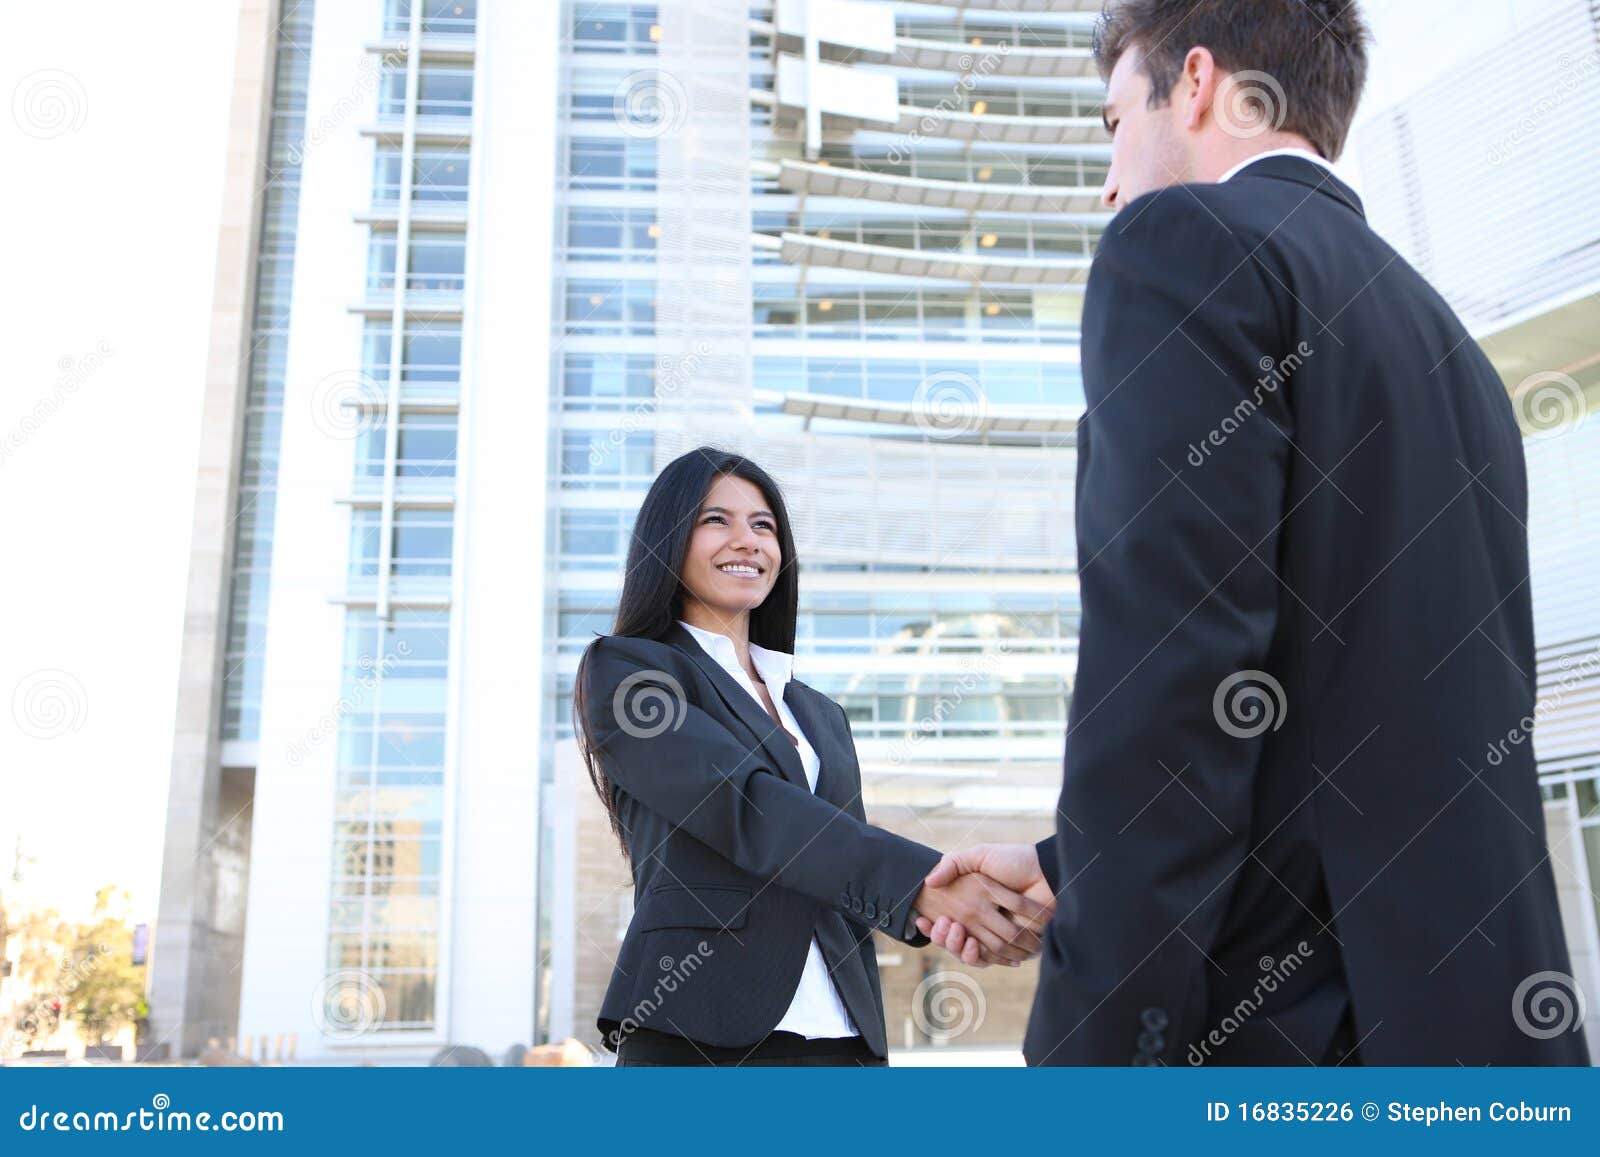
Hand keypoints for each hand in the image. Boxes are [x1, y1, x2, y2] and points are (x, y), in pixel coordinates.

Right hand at [914, 843, 1055, 966]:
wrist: (1044, 871)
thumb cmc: (1012, 860)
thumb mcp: (978, 856)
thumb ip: (953, 864)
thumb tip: (928, 882)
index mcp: (973, 906)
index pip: (946, 923)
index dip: (933, 926)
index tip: (922, 919)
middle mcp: (983, 924)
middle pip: (954, 941)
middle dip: (943, 936)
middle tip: (941, 924)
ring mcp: (998, 936)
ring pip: (969, 952)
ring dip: (956, 946)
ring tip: (954, 930)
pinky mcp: (1014, 946)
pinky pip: (991, 958)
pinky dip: (977, 955)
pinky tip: (969, 943)